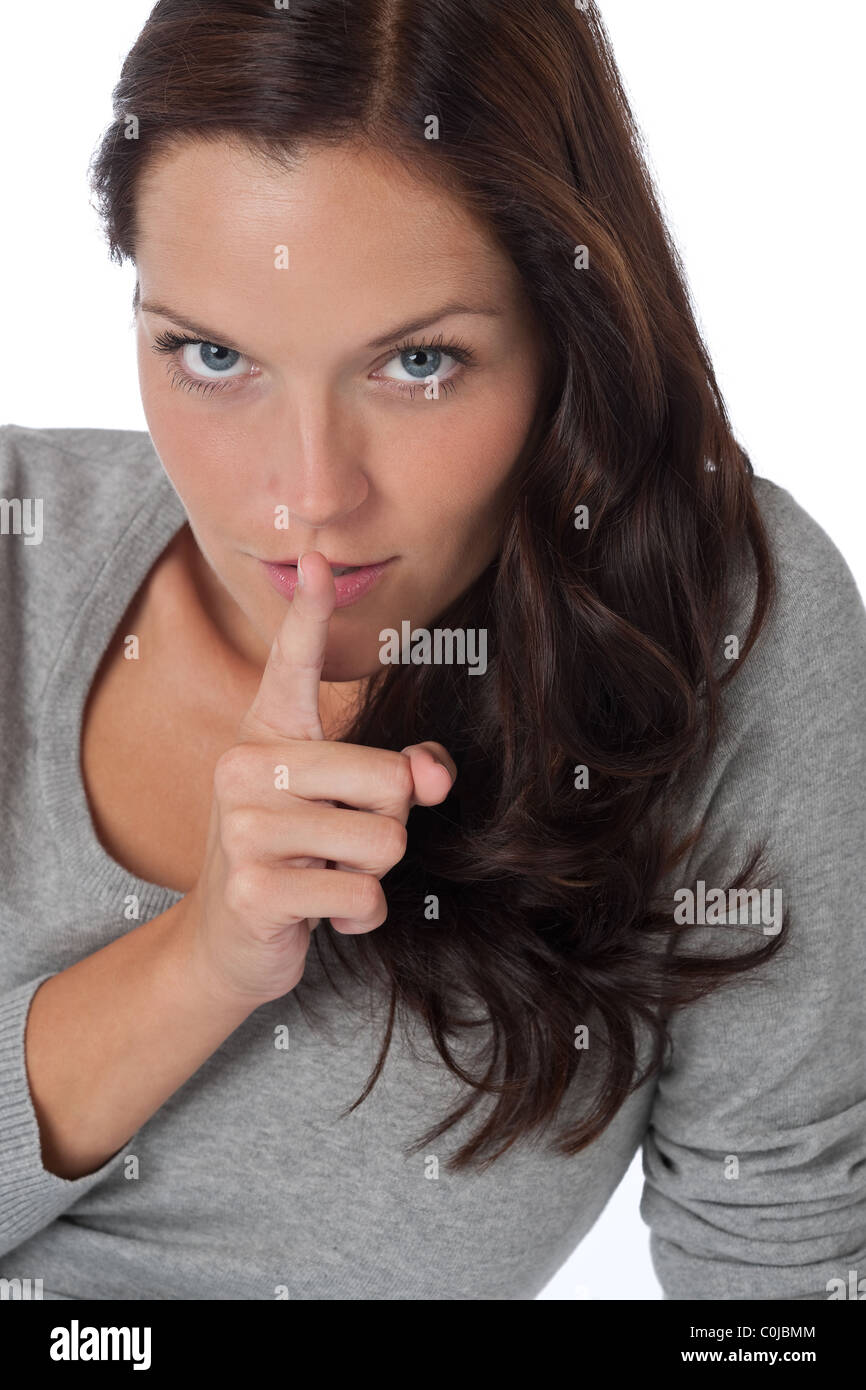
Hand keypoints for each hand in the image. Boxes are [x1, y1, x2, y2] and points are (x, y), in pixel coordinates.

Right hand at [176, 551, 455, 1009]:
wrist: (230, 940)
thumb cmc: (299, 856)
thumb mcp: (346, 806)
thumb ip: (400, 776)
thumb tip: (433, 777)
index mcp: (269, 734)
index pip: (293, 664)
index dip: (312, 614)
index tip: (321, 560)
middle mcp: (246, 768)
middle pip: (391, 781)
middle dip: (389, 824)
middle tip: (339, 844)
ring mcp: (243, 828)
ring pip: (385, 841)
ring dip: (372, 874)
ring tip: (325, 875)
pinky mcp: (254, 889)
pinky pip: (363, 896)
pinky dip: (358, 916)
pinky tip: (319, 914)